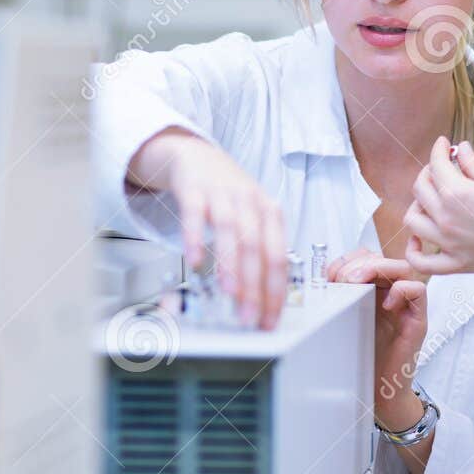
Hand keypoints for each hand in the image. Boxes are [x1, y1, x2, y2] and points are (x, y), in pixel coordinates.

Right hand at [129, 128, 286, 328]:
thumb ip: (254, 253)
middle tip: (249, 315)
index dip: (276, 291)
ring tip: (230, 292)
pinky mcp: (194, 189)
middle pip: (257, 247)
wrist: (197, 156)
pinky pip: (195, 213)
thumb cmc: (227, 194)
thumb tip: (253, 297)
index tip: (270, 318)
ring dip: (231, 264)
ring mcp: (222, 193)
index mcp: (269, 213)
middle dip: (255, 286)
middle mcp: (249, 202)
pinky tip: (194, 259)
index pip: (278, 257)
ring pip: (231, 230)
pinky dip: (195, 237)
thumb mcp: (250, 218)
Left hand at [324, 248, 429, 420]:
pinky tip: (385, 305)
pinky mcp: (417, 320)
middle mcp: (389, 294)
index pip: (365, 256)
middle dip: (359, 262)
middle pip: (382, 257)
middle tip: (343, 279)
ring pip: (402, 267)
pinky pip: (418, 291)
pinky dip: (402, 290)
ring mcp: (405, 306)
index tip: (331, 275)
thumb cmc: (363, 358)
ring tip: (358, 283)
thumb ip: (337, 299)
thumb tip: (323, 278)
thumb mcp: (343, 321)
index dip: (347, 259)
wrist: (378, 391)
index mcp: (371, 291)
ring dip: (377, 268)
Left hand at [402, 137, 473, 305]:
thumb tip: (459, 149)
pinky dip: (413, 251)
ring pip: (413, 220)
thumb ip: (472, 165)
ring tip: (432, 199)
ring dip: (418, 204)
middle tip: (442, 167)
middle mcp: (446, 218)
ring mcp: (448, 244)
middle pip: (420, 188)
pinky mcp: (455, 264)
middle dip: (428, 172)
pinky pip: (420, 262)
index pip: (436, 165)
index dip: (438, 149)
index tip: (443, 143)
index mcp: (457, 194)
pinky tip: (419, 238)